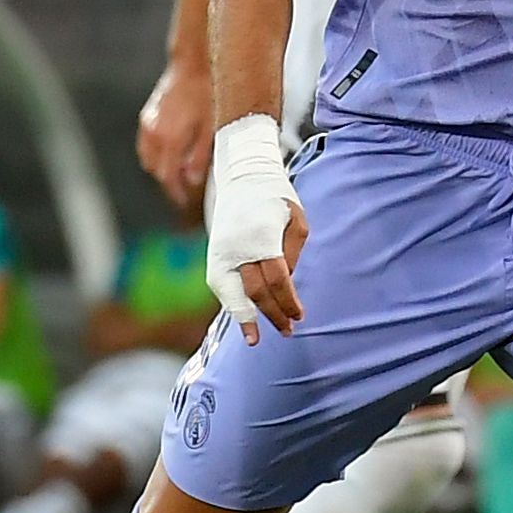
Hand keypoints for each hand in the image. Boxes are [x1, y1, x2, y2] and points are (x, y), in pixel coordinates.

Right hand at [135, 57, 213, 216]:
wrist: (195, 63)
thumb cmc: (208, 93)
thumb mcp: (212, 128)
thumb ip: (200, 156)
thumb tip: (192, 179)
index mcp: (169, 139)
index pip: (167, 176)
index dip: (176, 192)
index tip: (184, 201)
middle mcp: (153, 133)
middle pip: (156, 169)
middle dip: (169, 182)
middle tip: (185, 190)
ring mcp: (148, 123)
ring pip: (148, 157)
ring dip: (161, 168)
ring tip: (179, 173)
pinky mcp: (148, 114)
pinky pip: (147, 144)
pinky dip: (156, 153)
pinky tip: (171, 153)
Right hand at [205, 116, 305, 339]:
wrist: (242, 175)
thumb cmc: (276, 197)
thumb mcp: (297, 221)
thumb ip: (292, 254)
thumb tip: (285, 284)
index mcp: (262, 237)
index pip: (277, 280)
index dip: (288, 302)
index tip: (299, 316)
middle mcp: (237, 246)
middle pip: (254, 292)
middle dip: (271, 315)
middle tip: (287, 331)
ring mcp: (221, 251)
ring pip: (230, 293)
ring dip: (244, 316)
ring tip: (254, 337)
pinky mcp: (213, 253)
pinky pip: (220, 285)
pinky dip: (232, 302)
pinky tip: (243, 315)